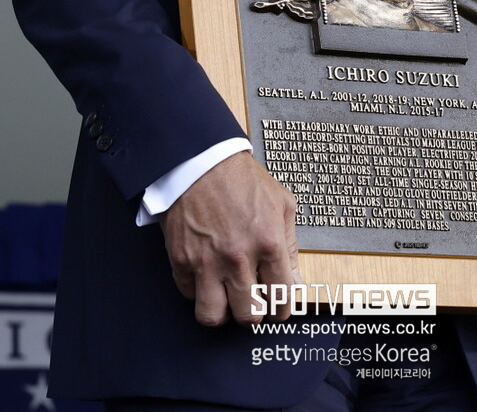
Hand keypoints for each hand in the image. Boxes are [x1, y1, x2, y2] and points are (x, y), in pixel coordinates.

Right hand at [161, 150, 299, 326]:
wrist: (201, 160)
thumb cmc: (242, 178)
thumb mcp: (282, 203)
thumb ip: (291, 245)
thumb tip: (295, 282)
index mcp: (268, 242)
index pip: (281, 296)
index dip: (281, 308)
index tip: (277, 308)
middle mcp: (238, 257)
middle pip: (249, 315)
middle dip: (253, 313)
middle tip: (251, 301)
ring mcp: (207, 261)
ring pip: (213, 316)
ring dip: (222, 312)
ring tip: (226, 298)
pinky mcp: (181, 259)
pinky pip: (188, 294)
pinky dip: (197, 290)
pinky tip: (206, 276)